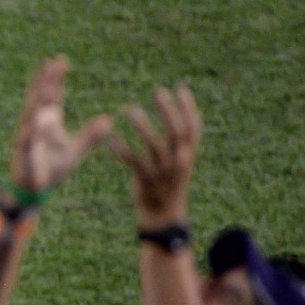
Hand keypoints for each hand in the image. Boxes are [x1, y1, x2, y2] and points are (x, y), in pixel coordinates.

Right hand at [10, 57, 112, 195]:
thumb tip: (109, 120)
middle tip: (53, 64)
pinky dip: (30, 134)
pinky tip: (34, 126)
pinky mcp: (23, 155)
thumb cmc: (53, 168)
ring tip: (46, 88)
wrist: (36, 190)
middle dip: (45, 82)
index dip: (54, 78)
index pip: (51, 95)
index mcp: (47, 122)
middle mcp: (35, 126)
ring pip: (31, 117)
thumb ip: (90, 135)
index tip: (60, 60)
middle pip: (39, 99)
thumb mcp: (76, 150)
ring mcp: (27, 139)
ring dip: (38, 103)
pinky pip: (26, 143)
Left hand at [109, 86, 201, 228]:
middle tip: (157, 92)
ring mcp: (164, 172)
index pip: (194, 128)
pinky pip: (134, 163)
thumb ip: (178, 141)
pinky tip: (110, 140)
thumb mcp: (179, 161)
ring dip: (143, 126)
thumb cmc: (168, 182)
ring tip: (130, 109)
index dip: (189, 107)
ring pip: (155, 145)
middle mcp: (180, 161)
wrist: (163, 215)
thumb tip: (173, 110)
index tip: (180, 88)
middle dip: (168, 111)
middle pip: (177, 132)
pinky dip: (122, 150)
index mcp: (189, 154)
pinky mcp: (146, 182)